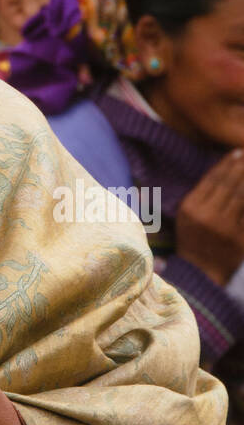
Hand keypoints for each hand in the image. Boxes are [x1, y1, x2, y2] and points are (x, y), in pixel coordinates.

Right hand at [176, 150, 243, 286]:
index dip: (227, 164)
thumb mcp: (186, 214)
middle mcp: (208, 217)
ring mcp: (225, 229)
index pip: (212, 179)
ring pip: (241, 197)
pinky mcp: (239, 240)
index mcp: (191, 208)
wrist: (201, 272)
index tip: (237, 152)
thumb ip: (201, 193)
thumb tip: (223, 170)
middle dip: (241, 167)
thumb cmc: (192, 238)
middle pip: (229, 185)